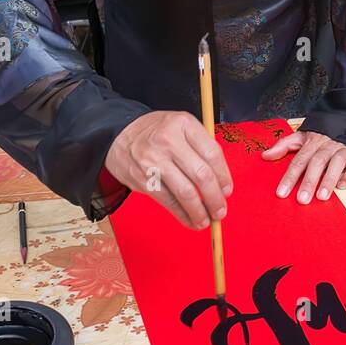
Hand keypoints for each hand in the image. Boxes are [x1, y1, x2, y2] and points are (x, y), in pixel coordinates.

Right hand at [105, 111, 232, 229]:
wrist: (118, 135)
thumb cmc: (157, 132)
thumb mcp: (180, 126)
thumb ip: (200, 146)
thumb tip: (221, 180)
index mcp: (184, 123)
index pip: (212, 153)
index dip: (224, 176)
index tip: (227, 190)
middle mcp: (169, 140)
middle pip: (201, 174)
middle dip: (215, 198)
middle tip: (221, 211)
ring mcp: (154, 161)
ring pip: (185, 192)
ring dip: (200, 211)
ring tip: (207, 220)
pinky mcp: (143, 179)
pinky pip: (168, 201)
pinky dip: (182, 215)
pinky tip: (191, 220)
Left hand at [262, 131, 345, 202]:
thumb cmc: (324, 135)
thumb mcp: (303, 136)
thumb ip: (284, 145)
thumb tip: (265, 155)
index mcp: (313, 142)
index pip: (299, 160)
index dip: (290, 177)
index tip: (282, 193)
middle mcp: (328, 145)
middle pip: (317, 162)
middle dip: (309, 181)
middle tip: (302, 200)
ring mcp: (345, 148)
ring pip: (337, 163)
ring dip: (329, 180)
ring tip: (321, 197)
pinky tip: (342, 185)